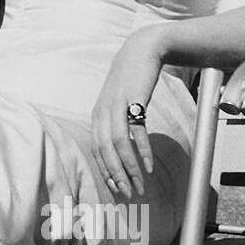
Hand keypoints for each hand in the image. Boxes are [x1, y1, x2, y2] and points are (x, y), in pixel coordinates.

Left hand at [90, 29, 163, 197]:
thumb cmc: (131, 80)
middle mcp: (102, 113)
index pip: (97, 150)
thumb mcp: (119, 103)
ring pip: (117, 145)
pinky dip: (141, 150)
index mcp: (97, 116)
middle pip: (105, 151)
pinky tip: (147, 165)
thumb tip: (122, 149)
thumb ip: (117, 122)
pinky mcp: (132, 101)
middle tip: (128, 194)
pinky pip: (135, 131)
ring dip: (128, 168)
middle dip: (116, 176)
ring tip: (139, 184)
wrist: (142, 50)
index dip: (106, 172)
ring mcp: (116, 106)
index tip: (117, 189)